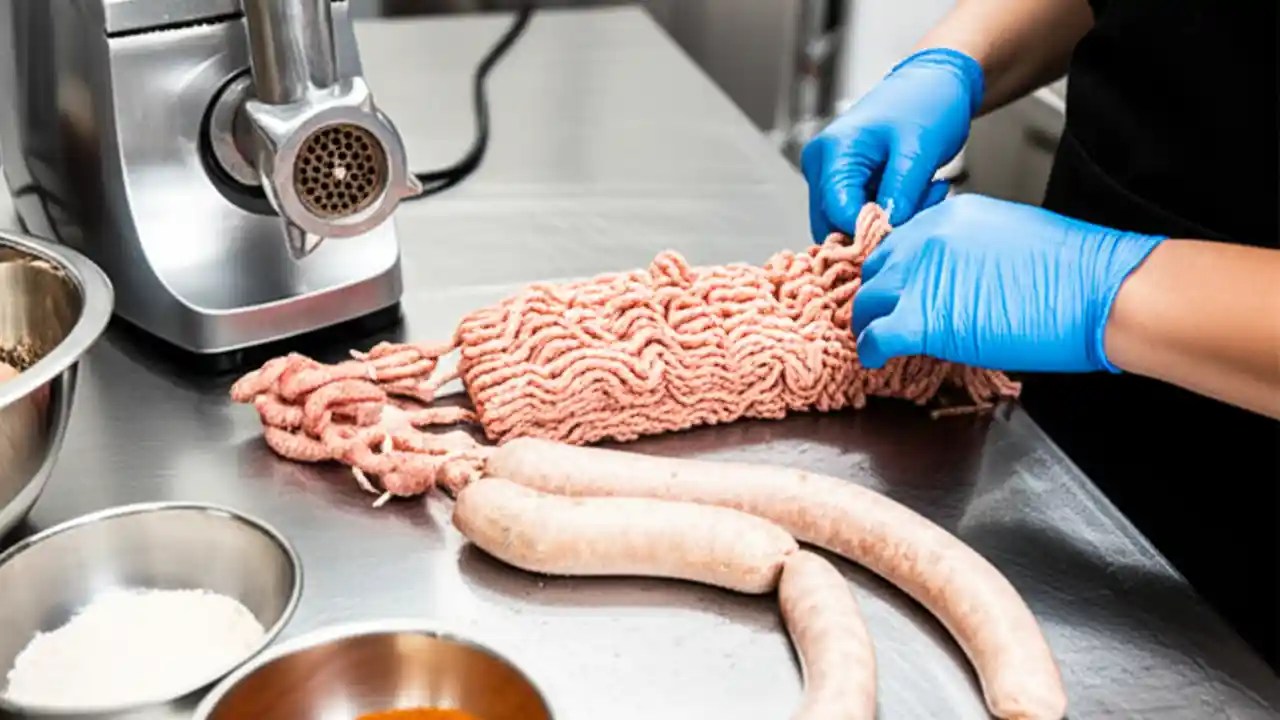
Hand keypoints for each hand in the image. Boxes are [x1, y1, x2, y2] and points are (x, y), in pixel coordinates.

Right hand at [802, 47, 983, 238]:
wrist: (935, 81)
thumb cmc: (927, 102)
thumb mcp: (919, 150)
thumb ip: (900, 194)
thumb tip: (887, 232)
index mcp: (832, 153)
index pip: (837, 215)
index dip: (870, 231)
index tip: (904, 229)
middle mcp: (821, 165)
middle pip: (835, 224)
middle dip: (879, 228)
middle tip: (919, 207)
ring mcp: (829, 173)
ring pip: (848, 222)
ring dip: (888, 221)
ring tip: (922, 193)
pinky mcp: (844, 180)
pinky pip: (858, 212)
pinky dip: (889, 211)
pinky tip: (914, 191)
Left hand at [852, 194, 1166, 372]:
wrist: (1101, 292)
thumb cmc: (1077, 272)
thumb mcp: (1012, 237)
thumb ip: (971, 251)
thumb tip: (956, 279)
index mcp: (951, 215)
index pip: (902, 242)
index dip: (897, 271)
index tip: (898, 289)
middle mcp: (928, 238)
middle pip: (879, 268)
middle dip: (878, 294)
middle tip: (880, 316)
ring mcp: (921, 276)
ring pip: (870, 301)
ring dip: (869, 322)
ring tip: (875, 339)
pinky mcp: (923, 317)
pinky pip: (876, 335)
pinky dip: (871, 350)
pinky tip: (877, 359)